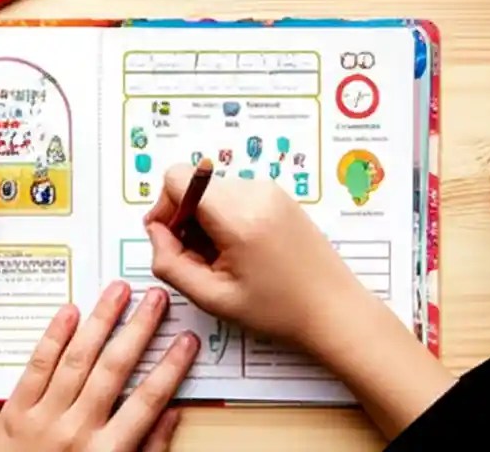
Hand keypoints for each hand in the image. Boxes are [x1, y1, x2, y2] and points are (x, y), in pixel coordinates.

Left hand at [0, 281, 199, 451]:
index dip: (170, 366)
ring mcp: (43, 419)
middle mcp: (76, 431)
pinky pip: (37, 367)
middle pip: (114, 368)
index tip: (186, 340)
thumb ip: (148, 450)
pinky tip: (70, 312)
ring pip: (77, 359)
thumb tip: (172, 413)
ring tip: (118, 292)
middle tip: (156, 299)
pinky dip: (54, 337)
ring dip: (101, 320)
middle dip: (139, 329)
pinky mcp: (14, 412)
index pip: (147, 400)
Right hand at [144, 166, 453, 438]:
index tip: (171, 239)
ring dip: (205, 221)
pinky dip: (225, 218)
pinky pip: (234, 195)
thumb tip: (156, 232)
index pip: (178, 178)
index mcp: (238, 216)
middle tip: (201, 261)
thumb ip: (170, 263)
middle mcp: (255, 192)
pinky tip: (241, 252)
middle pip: (193, 186)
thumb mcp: (213, 297)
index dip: (163, 207)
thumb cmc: (279, 311)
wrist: (334, 311)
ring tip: (225, 261)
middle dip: (185, 220)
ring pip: (212, 192)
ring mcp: (270, 190)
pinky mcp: (278, 195)